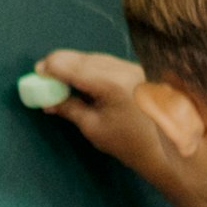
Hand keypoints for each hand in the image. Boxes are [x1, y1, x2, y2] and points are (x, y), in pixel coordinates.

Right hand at [25, 49, 206, 206]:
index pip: (72, 66)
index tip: (36, 72)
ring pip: (95, 58)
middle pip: (83, 57)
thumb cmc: (128, 143)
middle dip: (61, 64)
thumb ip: (69, 108)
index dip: (51, 67)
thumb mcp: (92, 128)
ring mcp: (133, 67)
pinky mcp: (138, 70)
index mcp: (111, 84)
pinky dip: (91, 69)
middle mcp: (123, 68)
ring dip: (76, 66)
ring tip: (61, 80)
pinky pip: (107, 63)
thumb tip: (47, 100)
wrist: (169, 149)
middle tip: (43, 74)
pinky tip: (83, 81)